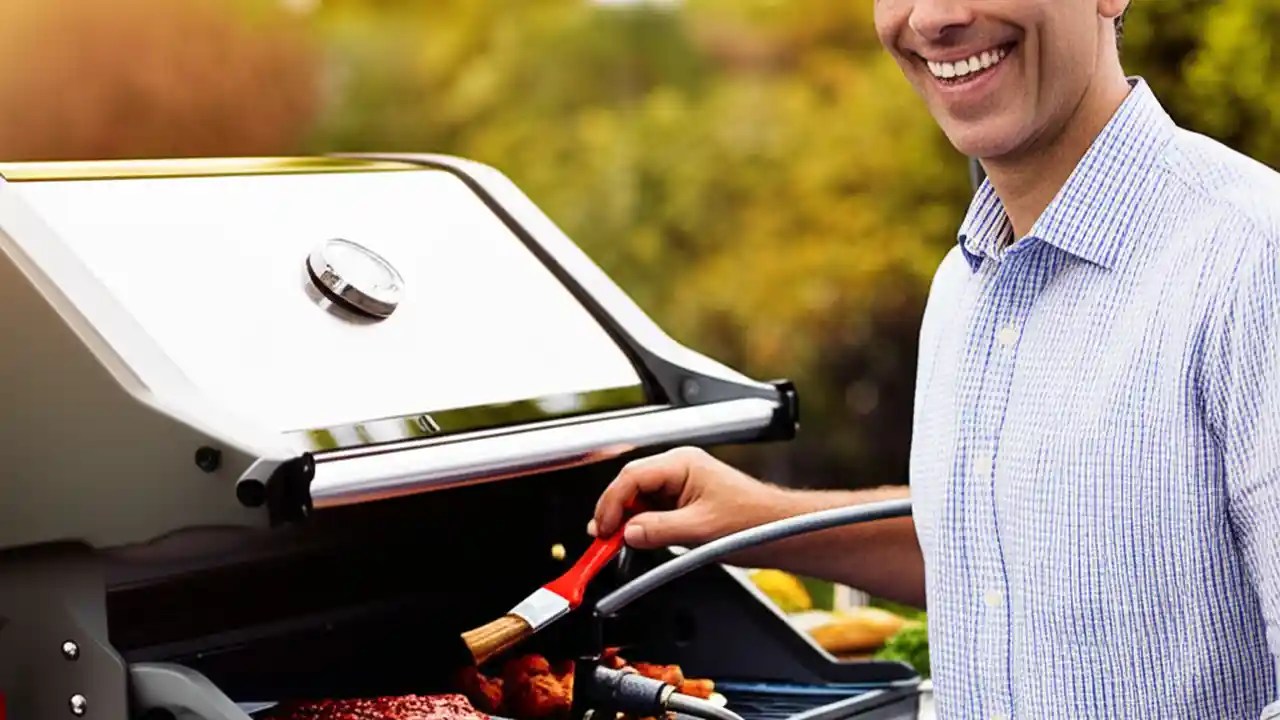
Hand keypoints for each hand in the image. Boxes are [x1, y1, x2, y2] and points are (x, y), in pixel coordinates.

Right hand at [587, 447, 783, 549]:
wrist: (780, 530)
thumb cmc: (754, 521)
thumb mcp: (701, 530)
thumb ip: (659, 530)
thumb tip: (627, 533)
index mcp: (682, 463)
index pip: (632, 477)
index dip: (612, 504)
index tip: (603, 529)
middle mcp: (679, 468)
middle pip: (630, 485)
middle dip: (614, 511)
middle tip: (601, 538)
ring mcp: (681, 484)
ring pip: (639, 498)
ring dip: (626, 519)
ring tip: (614, 541)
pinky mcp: (684, 502)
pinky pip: (652, 509)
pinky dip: (640, 525)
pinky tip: (635, 539)